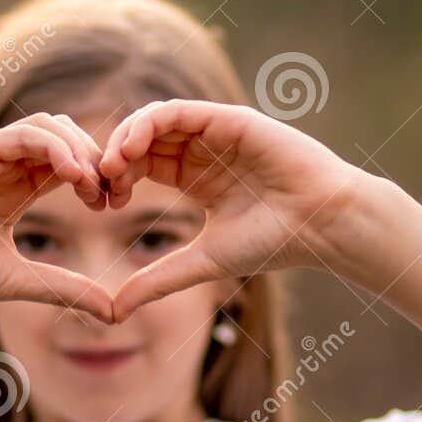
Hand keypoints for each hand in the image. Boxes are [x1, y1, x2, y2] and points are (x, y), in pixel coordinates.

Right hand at [0, 113, 114, 321]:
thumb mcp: (20, 280)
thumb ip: (66, 288)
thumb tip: (115, 312)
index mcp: (18, 189)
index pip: (70, 165)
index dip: (98, 178)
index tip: (113, 205)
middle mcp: (4, 166)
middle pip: (66, 138)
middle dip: (95, 159)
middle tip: (110, 192)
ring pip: (47, 128)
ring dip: (78, 148)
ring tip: (92, 183)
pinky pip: (20, 135)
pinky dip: (52, 147)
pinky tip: (70, 173)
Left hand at [98, 99, 362, 320]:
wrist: (320, 225)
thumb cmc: (272, 242)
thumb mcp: (201, 263)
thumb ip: (157, 280)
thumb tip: (113, 311)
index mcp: (196, 179)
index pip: (142, 166)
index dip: (117, 179)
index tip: (103, 205)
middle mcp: (204, 151)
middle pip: (143, 140)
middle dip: (115, 157)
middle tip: (100, 183)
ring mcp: (216, 132)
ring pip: (156, 120)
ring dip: (126, 136)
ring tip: (112, 164)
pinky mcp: (230, 119)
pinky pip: (181, 110)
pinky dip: (150, 122)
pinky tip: (133, 146)